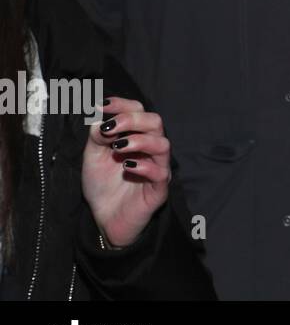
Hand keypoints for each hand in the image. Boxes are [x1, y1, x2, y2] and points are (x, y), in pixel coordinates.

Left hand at [82, 97, 170, 249]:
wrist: (103, 219)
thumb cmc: (103, 185)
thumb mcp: (93, 157)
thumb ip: (97, 137)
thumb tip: (102, 119)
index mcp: (136, 136)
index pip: (139, 111)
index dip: (123, 105)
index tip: (103, 105)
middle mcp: (150, 149)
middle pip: (155, 122)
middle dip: (133, 120)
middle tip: (112, 128)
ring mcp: (157, 168)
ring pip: (162, 144)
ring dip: (140, 140)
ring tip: (118, 147)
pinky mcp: (158, 189)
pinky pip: (160, 173)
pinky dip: (145, 166)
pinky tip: (127, 166)